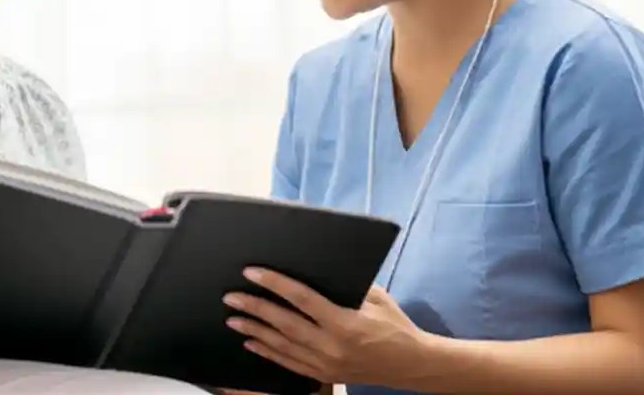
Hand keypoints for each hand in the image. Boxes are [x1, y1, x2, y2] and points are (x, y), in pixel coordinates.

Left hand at [223, 268, 427, 387]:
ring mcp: (326, 363)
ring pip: (282, 346)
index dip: (275, 284)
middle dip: (255, 309)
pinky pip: (289, 363)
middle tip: (232, 297)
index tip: (253, 272)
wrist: (411, 366)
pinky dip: (268, 352)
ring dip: (255, 331)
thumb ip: (349, 286)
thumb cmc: (395, 326)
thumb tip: (320, 268)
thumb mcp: (376, 299)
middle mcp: (331, 345)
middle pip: (284, 324)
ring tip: (233, 318)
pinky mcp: (325, 374)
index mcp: (345, 323)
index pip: (302, 299)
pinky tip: (252, 342)